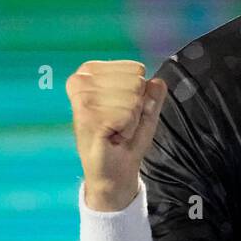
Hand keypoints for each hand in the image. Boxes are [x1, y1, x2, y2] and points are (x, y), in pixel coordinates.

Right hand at [66, 60, 167, 210]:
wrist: (114, 171)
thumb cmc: (125, 140)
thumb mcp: (145, 113)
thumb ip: (153, 95)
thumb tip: (158, 81)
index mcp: (92, 73)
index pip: (135, 68)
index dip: (139, 93)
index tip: (124, 111)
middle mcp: (82, 82)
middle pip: (135, 81)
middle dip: (136, 106)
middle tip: (120, 122)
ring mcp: (82, 99)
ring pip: (132, 97)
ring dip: (132, 119)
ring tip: (117, 129)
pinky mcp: (87, 117)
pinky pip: (127, 114)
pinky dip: (128, 128)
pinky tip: (114, 136)